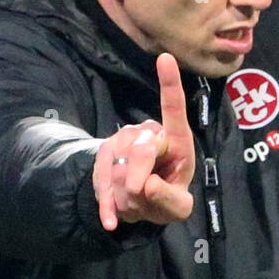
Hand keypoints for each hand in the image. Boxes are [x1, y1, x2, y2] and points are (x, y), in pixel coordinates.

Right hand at [92, 53, 195, 228]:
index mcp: (176, 140)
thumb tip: (145, 186)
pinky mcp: (103, 157)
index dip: (170, 85)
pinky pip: (101, 180)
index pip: (173, 110)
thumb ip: (168, 199)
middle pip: (141, 151)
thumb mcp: (177, 207)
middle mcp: (148, 134)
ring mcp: (122, 142)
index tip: (165, 57)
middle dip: (141, 183)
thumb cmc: (166, 197)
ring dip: (127, 198)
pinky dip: (107, 205)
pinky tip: (111, 221)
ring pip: (119, 170)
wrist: (139, 204)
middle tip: (145, 200)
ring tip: (136, 204)